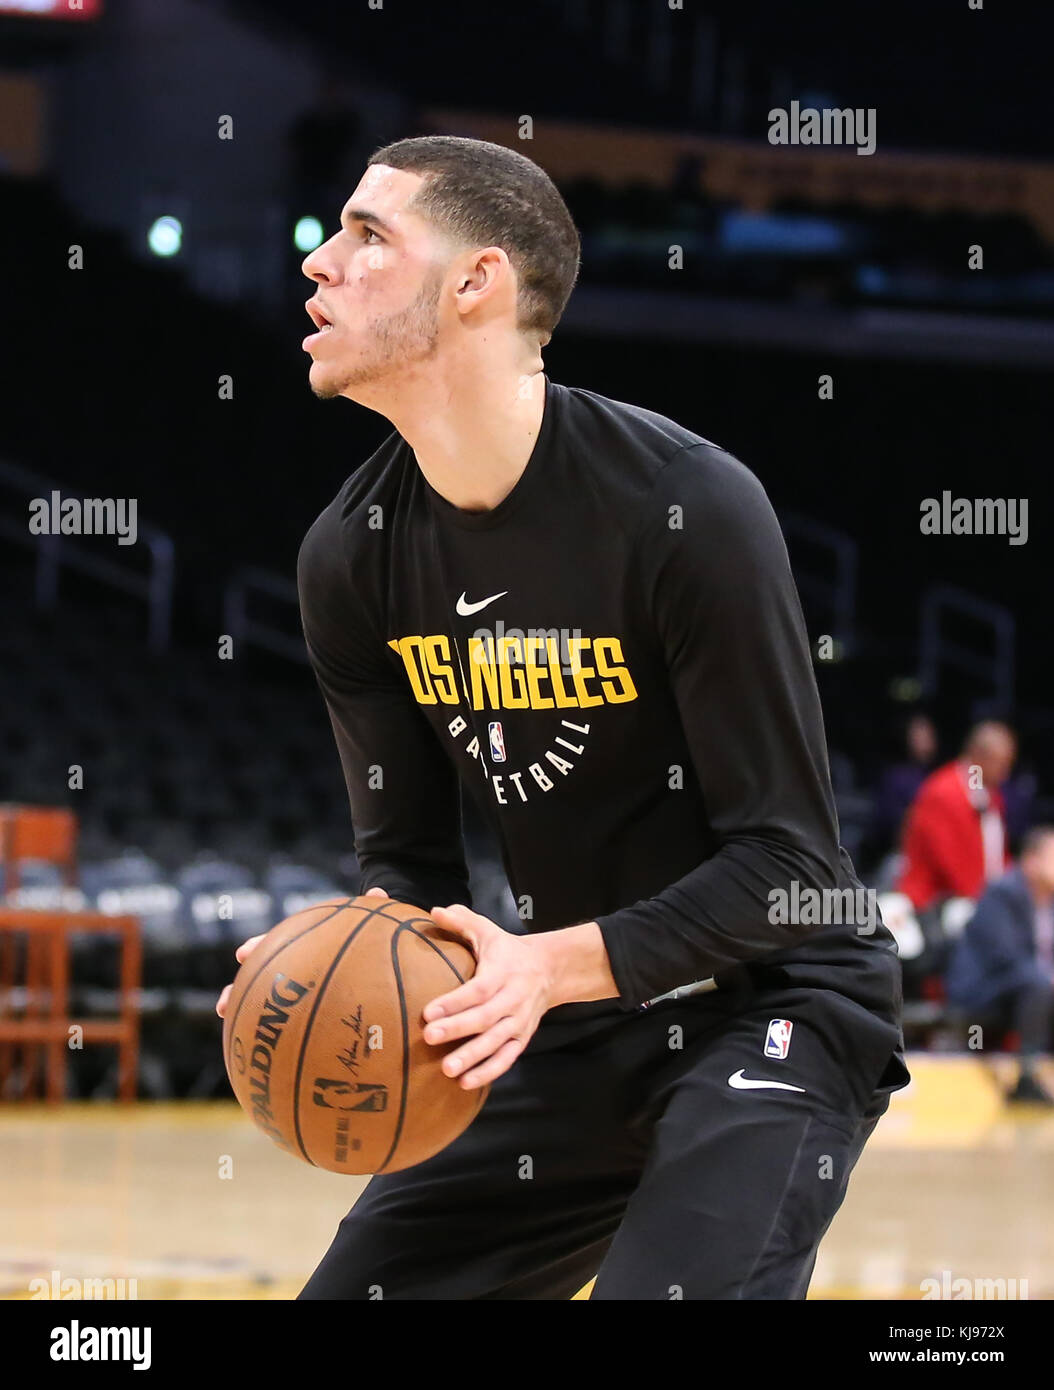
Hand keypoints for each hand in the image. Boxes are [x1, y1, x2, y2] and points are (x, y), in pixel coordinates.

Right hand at [215, 888, 389, 1018]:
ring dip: (244, 1009)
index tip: (243, 954)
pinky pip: (285, 1021)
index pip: (276, 941)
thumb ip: (371, 910)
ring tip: (227, 1022)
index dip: (259, 946)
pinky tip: (267, 1055)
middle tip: (224, 1003)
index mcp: (304, 940)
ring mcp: (293, 984)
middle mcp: (292, 962)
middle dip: (241, 987)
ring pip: (263, 998)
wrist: (366, 947)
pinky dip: (272, 1033)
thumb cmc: (366, 935)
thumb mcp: (371, 922)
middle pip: (260, 972)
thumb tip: (378, 892)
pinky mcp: (301, 1005)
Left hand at [421, 903, 554, 1089]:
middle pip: (485, 1018)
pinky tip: (465, 1083)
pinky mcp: (522, 1038)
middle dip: (457, 1029)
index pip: (477, 989)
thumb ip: (462, 921)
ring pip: (496, 1042)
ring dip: (472, 1057)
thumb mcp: (488, 931)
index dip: (454, 1002)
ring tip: (447, 1069)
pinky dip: (488, 1072)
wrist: (550, 969)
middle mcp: (513, 999)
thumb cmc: (508, 951)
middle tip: (430, 1038)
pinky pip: (506, 1058)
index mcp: (502, 972)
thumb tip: (434, 911)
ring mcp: (519, 1022)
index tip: (428, 1012)